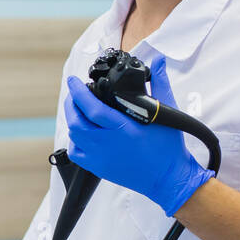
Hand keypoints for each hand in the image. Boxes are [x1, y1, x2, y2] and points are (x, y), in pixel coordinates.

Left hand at [63, 54, 213, 216]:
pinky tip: (82, 130)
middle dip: (71, 103)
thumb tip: (159, 60)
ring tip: (78, 107)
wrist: (169, 179)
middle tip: (75, 92)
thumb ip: (159, 83)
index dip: (78, 92)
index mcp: (124, 129)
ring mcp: (101, 158)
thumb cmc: (168, 148)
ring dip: (73, 119)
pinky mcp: (99, 168)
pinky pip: (77, 153)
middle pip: (76, 122)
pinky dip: (75, 139)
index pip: (92, 108)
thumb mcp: (166, 112)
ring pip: (74, 136)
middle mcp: (108, 144)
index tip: (73, 80)